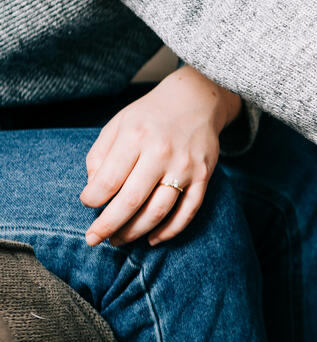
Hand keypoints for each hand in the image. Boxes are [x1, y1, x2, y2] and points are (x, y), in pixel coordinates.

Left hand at [80, 66, 241, 246]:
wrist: (196, 100)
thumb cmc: (150, 116)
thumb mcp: (118, 125)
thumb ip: (100, 156)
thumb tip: (94, 192)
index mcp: (135, 137)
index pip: (108, 180)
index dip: (92, 199)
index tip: (88, 203)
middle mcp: (161, 153)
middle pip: (131, 201)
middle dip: (107, 225)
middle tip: (93, 239)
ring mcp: (186, 167)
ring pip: (158, 211)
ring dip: (135, 232)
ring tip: (119, 240)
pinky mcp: (204, 176)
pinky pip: (188, 212)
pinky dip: (169, 231)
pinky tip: (152, 239)